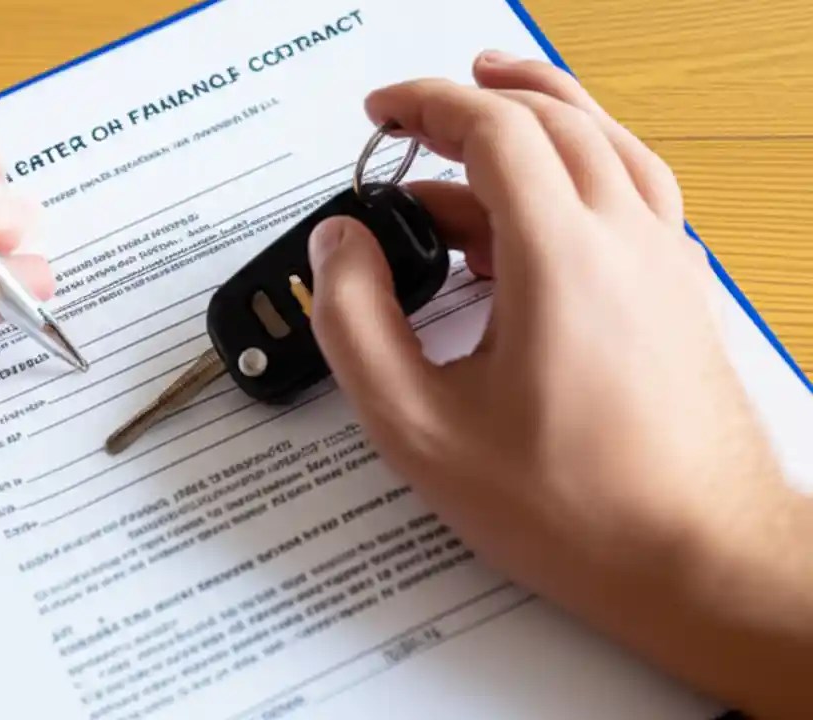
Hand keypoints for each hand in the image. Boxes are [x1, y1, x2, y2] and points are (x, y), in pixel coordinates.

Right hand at [309, 52, 812, 716]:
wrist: (696, 559)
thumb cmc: (574, 508)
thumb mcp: (419, 428)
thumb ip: (358, 323)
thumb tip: (340, 246)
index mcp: (562, 258)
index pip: (494, 130)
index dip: (426, 104)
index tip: (381, 113)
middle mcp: (626, 240)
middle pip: (552, 118)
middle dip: (473, 101)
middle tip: (412, 119)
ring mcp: (663, 261)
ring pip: (605, 141)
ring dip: (540, 110)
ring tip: (488, 107)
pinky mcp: (678, 291)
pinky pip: (632, 187)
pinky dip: (582, 159)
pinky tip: (547, 198)